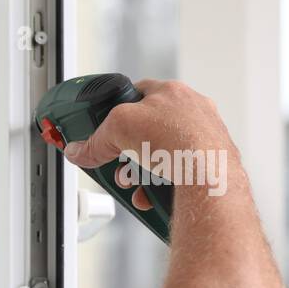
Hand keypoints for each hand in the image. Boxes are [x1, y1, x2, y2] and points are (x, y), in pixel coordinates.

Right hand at [62, 79, 239, 208]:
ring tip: (134, 183)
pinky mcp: (209, 162)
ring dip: (141, 172)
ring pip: (161, 155)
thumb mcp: (117, 129)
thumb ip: (94, 141)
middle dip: (127, 151)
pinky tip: (152, 195)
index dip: (117, 110)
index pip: (137, 93)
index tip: (105, 126)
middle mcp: (192, 111)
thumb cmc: (177, 138)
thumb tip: (79, 151)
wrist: (209, 173)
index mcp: (172, 92)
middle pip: (146, 130)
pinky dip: (160, 186)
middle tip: (117, 164)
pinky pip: (176, 174)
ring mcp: (203, 136)